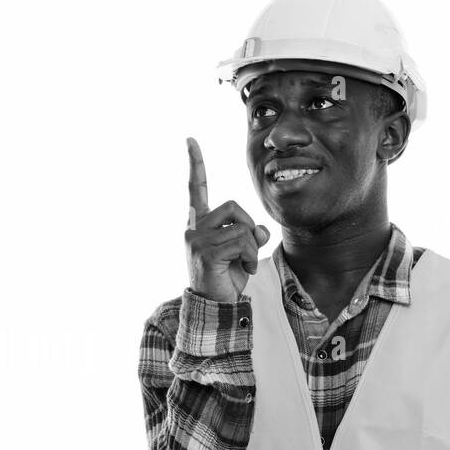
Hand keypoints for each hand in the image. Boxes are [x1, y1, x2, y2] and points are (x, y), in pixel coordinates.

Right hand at [185, 137, 269, 301]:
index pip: (196, 188)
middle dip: (249, 226)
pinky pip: (241, 241)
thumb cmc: (225, 280)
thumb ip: (250, 235)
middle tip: (248, 250)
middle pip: (233, 206)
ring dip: (251, 247)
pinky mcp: (205, 251)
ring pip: (241, 226)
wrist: (214, 308)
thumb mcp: (242, 252)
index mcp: (200, 224)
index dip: (195, 164)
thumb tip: (259, 231)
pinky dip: (249, 256)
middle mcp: (193, 228)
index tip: (190, 140)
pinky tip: (243, 270)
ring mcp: (196, 239)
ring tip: (244, 265)